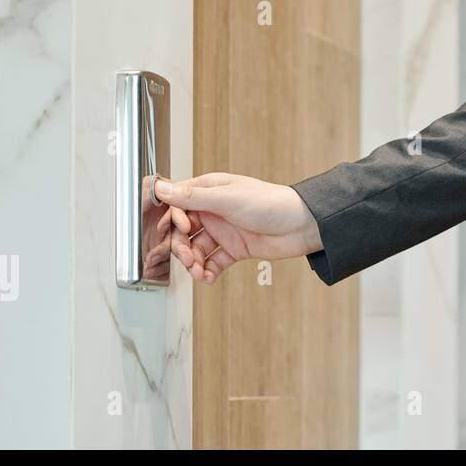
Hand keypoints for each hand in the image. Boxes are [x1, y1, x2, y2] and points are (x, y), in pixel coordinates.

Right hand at [152, 173, 320, 283]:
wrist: (303, 225)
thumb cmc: (271, 203)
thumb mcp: (228, 198)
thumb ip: (193, 197)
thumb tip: (161, 188)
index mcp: (210, 191)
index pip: (177, 203)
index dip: (172, 219)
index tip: (180, 229)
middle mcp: (214, 210)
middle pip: (182, 231)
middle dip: (180, 247)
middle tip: (188, 258)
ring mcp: (224, 230)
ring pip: (196, 249)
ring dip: (193, 262)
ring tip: (199, 271)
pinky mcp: (235, 249)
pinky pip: (212, 262)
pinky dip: (207, 271)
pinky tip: (208, 278)